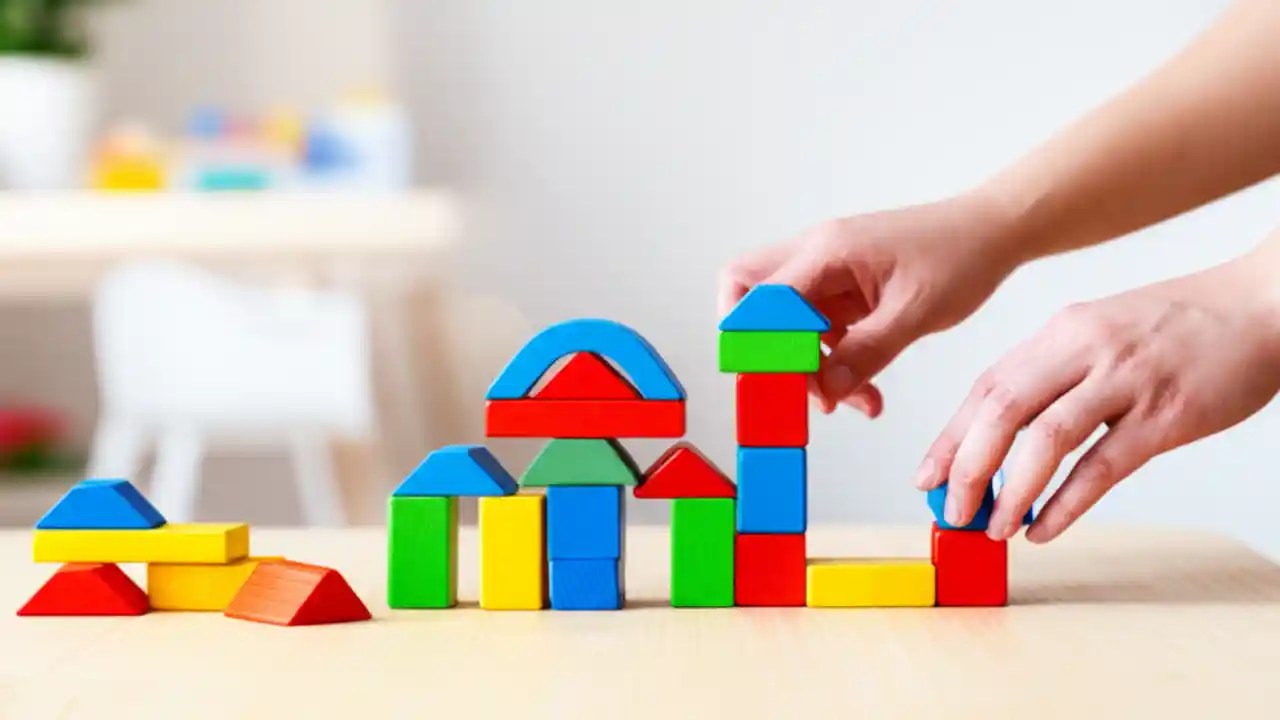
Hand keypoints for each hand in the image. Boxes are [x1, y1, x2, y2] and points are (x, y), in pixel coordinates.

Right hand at [719, 192, 1022, 415]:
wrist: (994, 234)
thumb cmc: (960, 254)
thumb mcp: (915, 312)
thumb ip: (867, 352)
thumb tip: (826, 389)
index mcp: (826, 250)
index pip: (759, 297)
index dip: (758, 343)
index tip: (777, 382)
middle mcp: (816, 256)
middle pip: (749, 297)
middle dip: (760, 347)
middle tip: (789, 385)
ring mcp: (827, 273)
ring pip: (787, 325)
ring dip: (808, 368)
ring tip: (847, 401)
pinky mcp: (843, 291)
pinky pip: (819, 332)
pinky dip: (833, 364)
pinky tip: (864, 390)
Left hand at [917, 252, 1279, 542]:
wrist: (1261, 303)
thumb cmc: (1179, 325)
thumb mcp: (1101, 331)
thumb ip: (1055, 374)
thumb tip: (1005, 433)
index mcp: (1062, 331)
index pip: (986, 386)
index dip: (951, 436)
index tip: (927, 475)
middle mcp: (1085, 351)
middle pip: (1001, 409)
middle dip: (966, 466)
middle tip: (951, 510)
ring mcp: (1126, 381)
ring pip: (1046, 439)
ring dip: (1011, 490)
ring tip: (993, 527)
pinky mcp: (1167, 415)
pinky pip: (1103, 466)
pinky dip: (1066, 503)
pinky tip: (1045, 528)